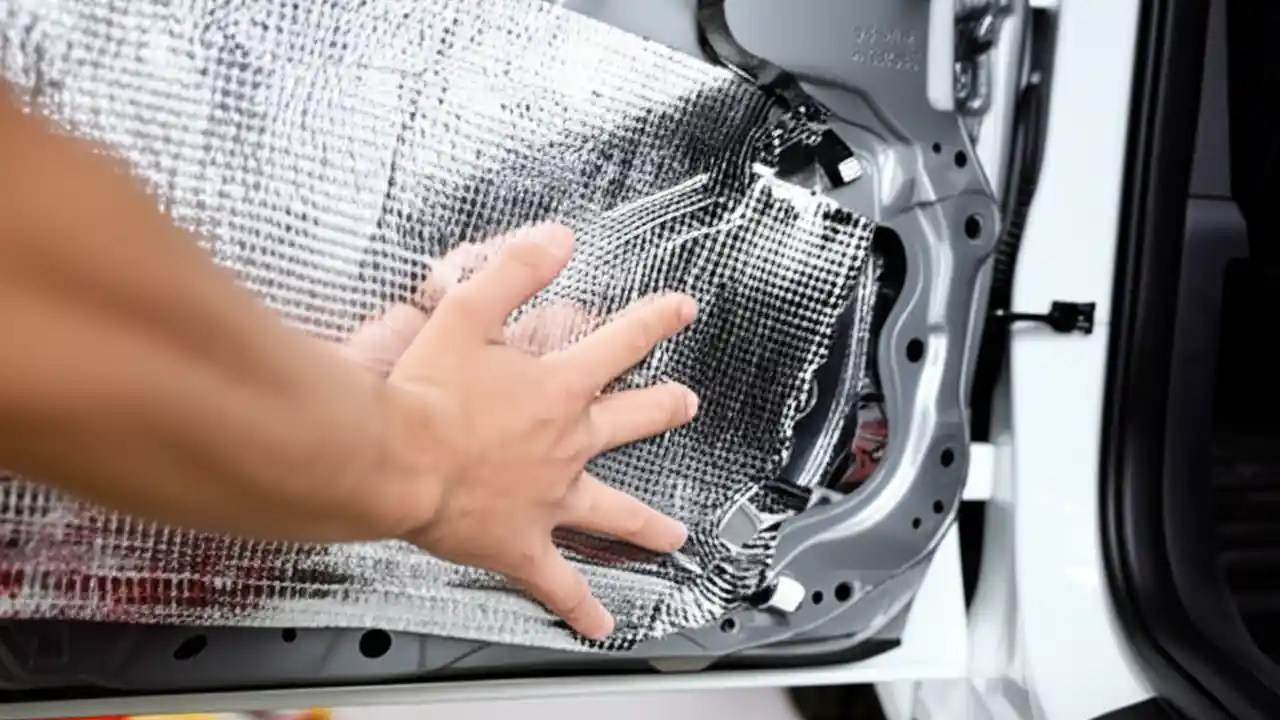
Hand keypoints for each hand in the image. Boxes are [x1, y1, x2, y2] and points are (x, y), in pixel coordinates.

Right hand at [379, 223, 698, 639]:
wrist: (392, 459)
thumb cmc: (421, 393)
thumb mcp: (466, 311)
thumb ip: (515, 273)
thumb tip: (559, 240)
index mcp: (559, 388)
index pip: (623, 342)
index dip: (656, 320)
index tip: (683, 308)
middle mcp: (568, 443)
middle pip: (634, 421)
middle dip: (665, 407)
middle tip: (685, 403)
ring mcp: (552, 497)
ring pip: (616, 510)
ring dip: (649, 524)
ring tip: (675, 536)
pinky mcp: (523, 543)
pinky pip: (560, 583)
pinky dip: (582, 608)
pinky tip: (601, 627)